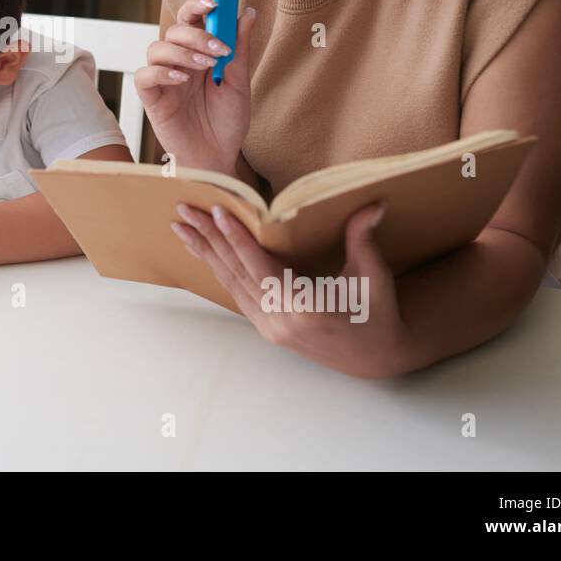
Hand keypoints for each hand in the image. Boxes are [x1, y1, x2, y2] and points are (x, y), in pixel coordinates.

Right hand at [134, 0, 256, 173]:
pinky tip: (182, 80)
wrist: (218, 156)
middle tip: (219, 50)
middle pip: (174, 29)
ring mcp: (163, 79)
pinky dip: (162, 72)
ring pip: (157, 48)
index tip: (215, 2)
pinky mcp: (151, 97)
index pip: (191, 19)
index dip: (197, 5)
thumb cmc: (227, 122)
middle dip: (197, 34)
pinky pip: (144, 75)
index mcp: (199, 54)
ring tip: (205, 68)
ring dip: (182, 52)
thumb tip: (247, 13)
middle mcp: (179, 62)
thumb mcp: (239, 83)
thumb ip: (240, 48)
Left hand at [171, 200, 413, 377]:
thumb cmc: (377, 313)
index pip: (260, 267)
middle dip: (208, 239)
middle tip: (184, 211)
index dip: (237, 238)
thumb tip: (375, 203)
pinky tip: (206, 252)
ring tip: (183, 229)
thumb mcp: (373, 276)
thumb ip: (363, 238)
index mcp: (305, 309)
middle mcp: (281, 321)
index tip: (216, 211)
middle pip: (237, 273)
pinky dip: (221, 270)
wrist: (376, 357)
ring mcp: (271, 328)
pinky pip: (238, 294)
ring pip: (231, 284)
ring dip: (207, 254)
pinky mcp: (268, 329)